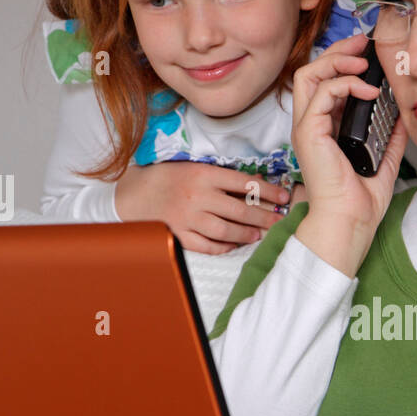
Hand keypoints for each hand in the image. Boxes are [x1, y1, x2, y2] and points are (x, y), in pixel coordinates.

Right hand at [114, 161, 302, 254]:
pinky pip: (206, 246)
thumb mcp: (194, 167)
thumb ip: (221, 177)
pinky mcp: (178, 234)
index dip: (268, 192)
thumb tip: (254, 185)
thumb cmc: (166, 177)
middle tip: (279, 221)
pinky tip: (233, 245)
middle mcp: (197, 196)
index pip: (244, 184)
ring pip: (226, 231)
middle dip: (265, 217)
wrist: (132, 193)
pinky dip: (223, 247)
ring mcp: (187, 218)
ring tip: (259, 234)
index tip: (284, 198)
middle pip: (240, 210)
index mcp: (203, 174)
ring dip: (246, 234)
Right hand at [289, 34, 407, 270]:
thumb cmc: (361, 201)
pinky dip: (346, 84)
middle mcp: (312, 124)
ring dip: (337, 61)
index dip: (343, 61)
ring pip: (308, 75)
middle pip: (312, 71)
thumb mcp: (385, 159)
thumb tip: (405, 113)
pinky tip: (369, 91)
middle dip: (338, 50)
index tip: (369, 54)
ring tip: (364, 63)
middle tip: (364, 44)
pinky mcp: (309, 132)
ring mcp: (307, 128)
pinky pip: (321, 93)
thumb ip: (392, 135)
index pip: (325, 82)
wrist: (350, 223)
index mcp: (325, 129)